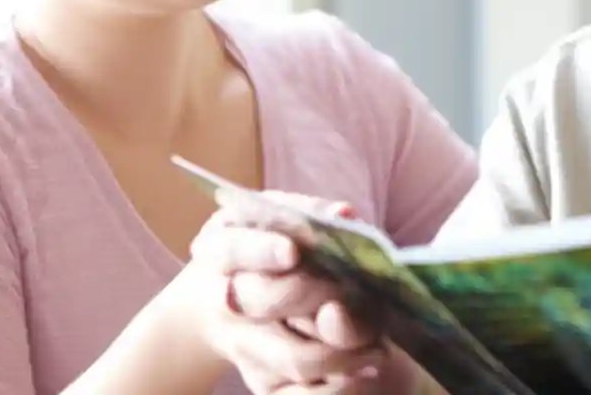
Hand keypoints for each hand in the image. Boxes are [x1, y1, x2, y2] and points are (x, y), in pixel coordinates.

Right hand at [183, 192, 388, 393]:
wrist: (211, 307)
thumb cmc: (256, 249)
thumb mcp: (268, 220)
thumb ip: (305, 213)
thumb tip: (344, 214)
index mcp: (220, 249)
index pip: (234, 249)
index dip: (262, 251)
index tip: (293, 251)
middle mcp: (227, 300)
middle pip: (265, 301)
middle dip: (313, 295)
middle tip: (354, 290)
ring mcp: (243, 346)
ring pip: (291, 357)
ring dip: (340, 352)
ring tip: (379, 345)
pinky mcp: (260, 381)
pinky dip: (335, 389)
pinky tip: (364, 372)